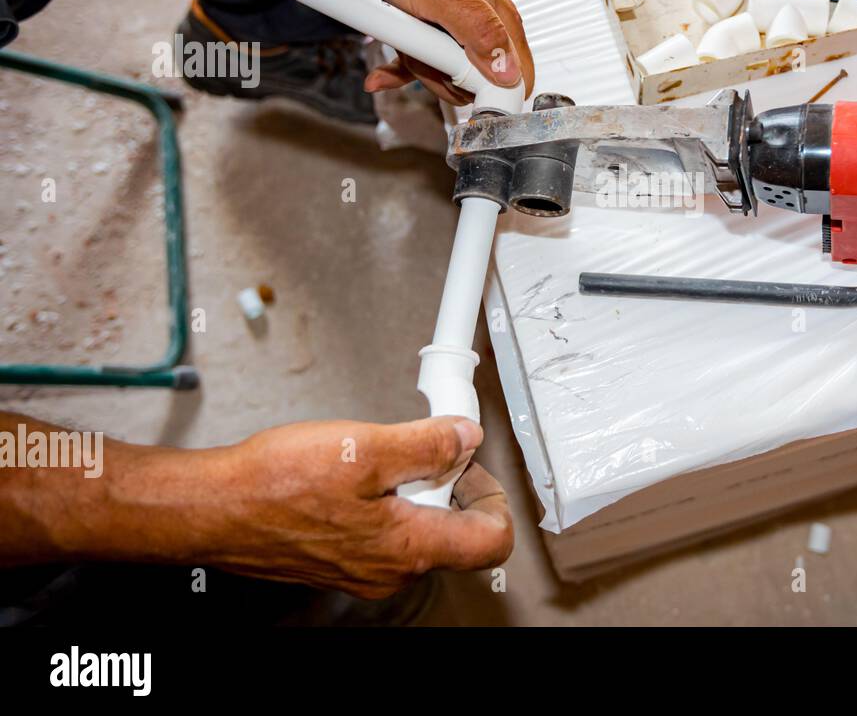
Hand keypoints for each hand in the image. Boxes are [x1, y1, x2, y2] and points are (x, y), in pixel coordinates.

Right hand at [198, 417, 512, 597]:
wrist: (211, 508)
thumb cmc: (274, 486)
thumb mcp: (363, 447)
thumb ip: (427, 444)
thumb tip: (465, 437)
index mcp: (408, 548)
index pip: (492, 542)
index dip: (495, 496)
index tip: (474, 461)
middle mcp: (389, 570)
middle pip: (454, 530)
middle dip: (448, 481)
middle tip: (423, 444)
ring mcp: (362, 569)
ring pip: (415, 527)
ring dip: (412, 487)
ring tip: (378, 453)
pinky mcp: (337, 558)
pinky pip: (381, 529)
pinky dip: (381, 497)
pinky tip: (352, 470)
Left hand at [348, 0, 534, 106]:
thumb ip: (481, 32)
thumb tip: (508, 70)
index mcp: (498, 14)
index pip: (515, 75)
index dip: (487, 90)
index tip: (456, 82)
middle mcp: (484, 22)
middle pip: (476, 82)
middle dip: (444, 80)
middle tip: (424, 55)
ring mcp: (457, 26)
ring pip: (446, 74)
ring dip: (419, 70)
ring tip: (404, 43)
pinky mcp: (433, 28)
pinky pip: (424, 63)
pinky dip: (403, 68)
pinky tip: (387, 68)